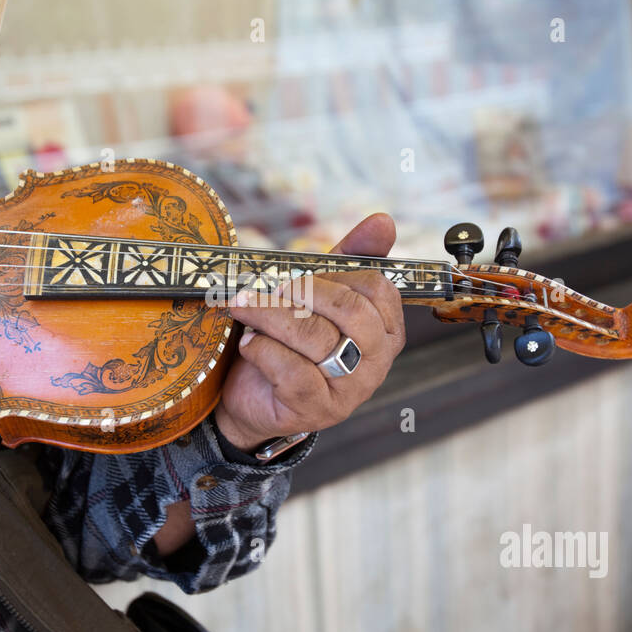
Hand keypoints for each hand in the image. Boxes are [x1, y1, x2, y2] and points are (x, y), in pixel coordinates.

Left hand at [213, 213, 405, 452]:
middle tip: (270, 289)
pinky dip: (263, 351)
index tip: (299, 277)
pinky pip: (292, 371)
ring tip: (244, 309)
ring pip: (317, 338)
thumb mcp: (318, 295)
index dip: (332, 276)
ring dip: (270, 316)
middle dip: (302, 292)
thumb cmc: (291, 340)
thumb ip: (349, 258)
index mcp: (387, 330)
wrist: (255, 396)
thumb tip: (384, 220)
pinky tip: (250, 345)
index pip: (376, 288)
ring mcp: (350, 390)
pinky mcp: (317, 410)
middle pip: (350, 311)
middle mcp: (377, 362)